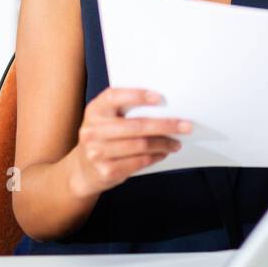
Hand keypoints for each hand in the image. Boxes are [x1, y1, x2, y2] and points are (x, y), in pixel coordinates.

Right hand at [69, 87, 191, 196]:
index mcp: (94, 111)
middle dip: (165, 125)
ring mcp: (97, 152)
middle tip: (185, 126)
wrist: (82, 170)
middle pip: (136, 125)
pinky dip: (155, 157)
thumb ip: (125, 111)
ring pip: (141, 145)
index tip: (160, 98)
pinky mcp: (106, 171)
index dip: (137, 95)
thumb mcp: (105, 120)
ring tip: (176, 143)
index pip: (114, 97)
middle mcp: (92, 131)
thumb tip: (164, 108)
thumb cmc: (103, 138)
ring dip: (164, 144)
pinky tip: (163, 153)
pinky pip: (139, 162)